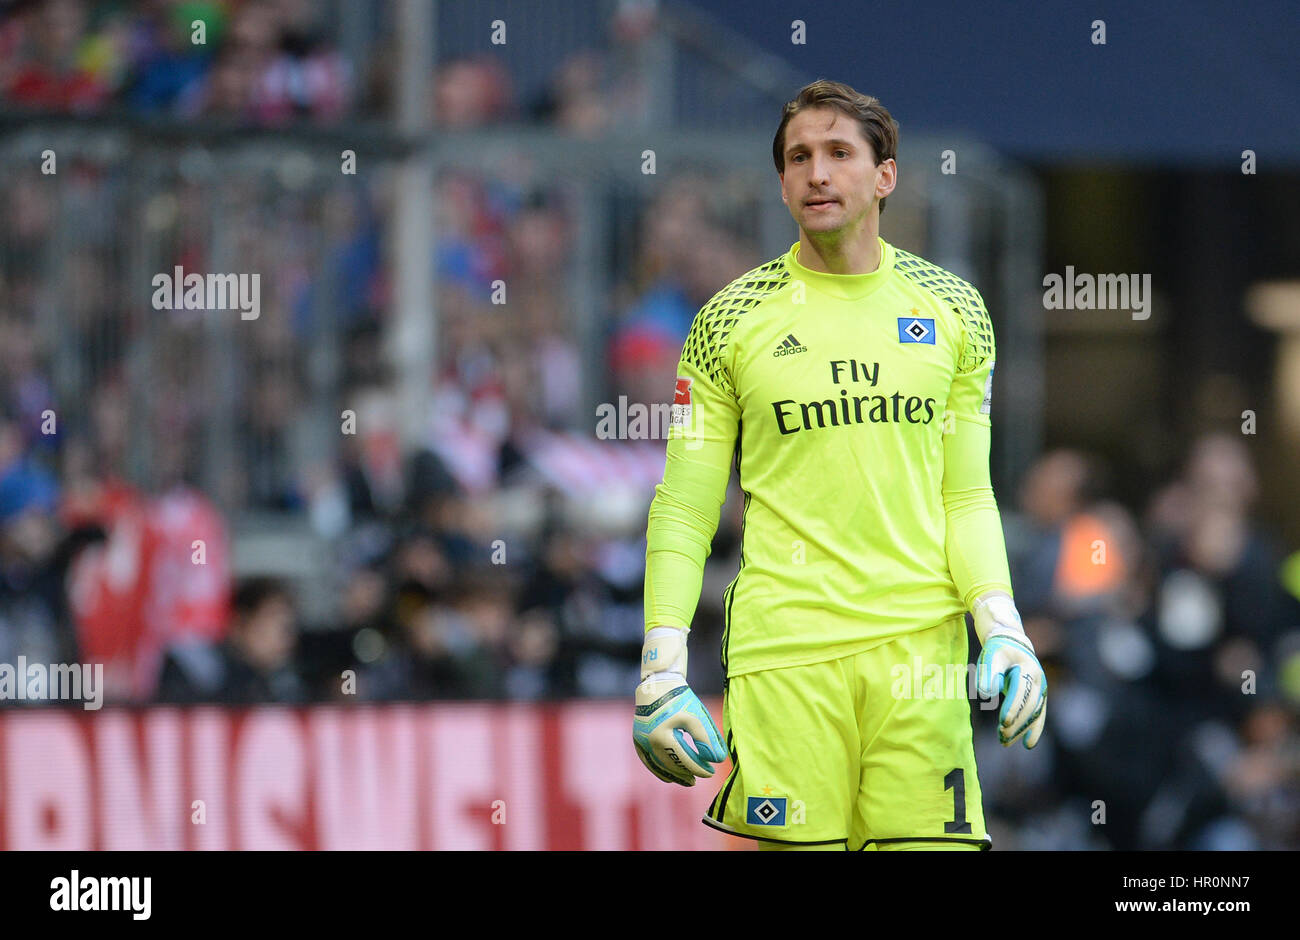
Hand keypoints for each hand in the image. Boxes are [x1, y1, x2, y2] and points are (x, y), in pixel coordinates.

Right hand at [633, 626, 726, 785]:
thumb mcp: (697, 716)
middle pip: (671, 765)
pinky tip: (671, 777)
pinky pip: (648, 762)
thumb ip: (707, 738)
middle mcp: (649, 741)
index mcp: (663, 735)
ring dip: (674, 776)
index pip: (685, 759)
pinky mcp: (637, 741)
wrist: (657, 685)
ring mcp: (641, 742)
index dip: (699, 768)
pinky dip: (659, 770)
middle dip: (688, 772)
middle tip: (702, 776)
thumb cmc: (680, 699)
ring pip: (658, 767)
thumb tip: (717, 759)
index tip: (712, 771)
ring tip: (689, 781)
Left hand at [972, 593, 1046, 748]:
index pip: (1021, 692)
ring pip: (1034, 714)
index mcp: (1028, 669)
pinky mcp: (1039, 697)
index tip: (1003, 722)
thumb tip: (986, 693)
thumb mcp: (991, 656)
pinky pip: (1038, 716)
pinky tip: (1027, 744)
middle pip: (1029, 706)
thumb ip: (988, 672)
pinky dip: (1034, 730)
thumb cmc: (999, 651)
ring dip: (1021, 730)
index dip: (1013, 708)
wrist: (1013, 644)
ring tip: (1004, 742)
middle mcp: (1039, 681)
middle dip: (1016, 723)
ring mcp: (1041, 690)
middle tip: (1001, 737)